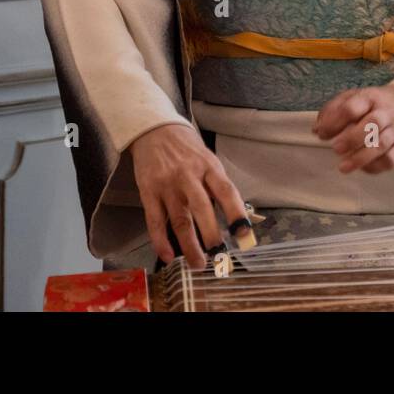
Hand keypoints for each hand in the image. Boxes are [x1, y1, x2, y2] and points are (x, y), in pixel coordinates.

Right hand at [130, 123, 247, 269]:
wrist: (155, 130)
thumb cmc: (187, 149)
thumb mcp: (208, 160)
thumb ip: (218, 186)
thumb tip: (235, 219)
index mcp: (209, 167)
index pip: (227, 191)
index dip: (237, 214)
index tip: (245, 235)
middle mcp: (188, 175)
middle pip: (202, 209)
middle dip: (212, 235)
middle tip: (220, 257)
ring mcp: (167, 184)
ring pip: (180, 219)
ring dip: (189, 245)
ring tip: (198, 263)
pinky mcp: (148, 191)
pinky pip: (155, 220)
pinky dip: (161, 241)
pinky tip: (168, 256)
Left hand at [312, 85, 393, 174]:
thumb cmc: (372, 104)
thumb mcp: (352, 97)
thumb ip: (332, 110)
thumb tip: (318, 130)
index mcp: (370, 98)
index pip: (352, 107)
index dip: (334, 121)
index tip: (322, 133)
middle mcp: (385, 113)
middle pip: (372, 124)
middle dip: (352, 138)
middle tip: (335, 148)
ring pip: (382, 145)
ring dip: (361, 158)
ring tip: (343, 166)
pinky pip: (391, 160)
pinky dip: (375, 166)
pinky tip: (362, 167)